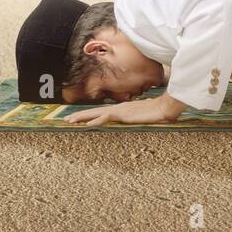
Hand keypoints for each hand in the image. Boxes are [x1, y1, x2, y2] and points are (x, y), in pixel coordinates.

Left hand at [64, 94, 186, 125]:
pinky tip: (87, 124)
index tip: (80, 118)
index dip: (90, 114)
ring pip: (96, 113)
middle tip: (66, 119)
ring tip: (70, 121)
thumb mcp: (146, 117)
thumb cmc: (158, 112)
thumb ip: (140, 118)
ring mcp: (120, 110)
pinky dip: (96, 120)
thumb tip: (140, 120)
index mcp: (122, 109)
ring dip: (82, 117)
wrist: (165, 107)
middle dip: (80, 115)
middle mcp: (119, 108)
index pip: (102, 111)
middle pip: (95, 111)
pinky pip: (106, 117)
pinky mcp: (123, 114)